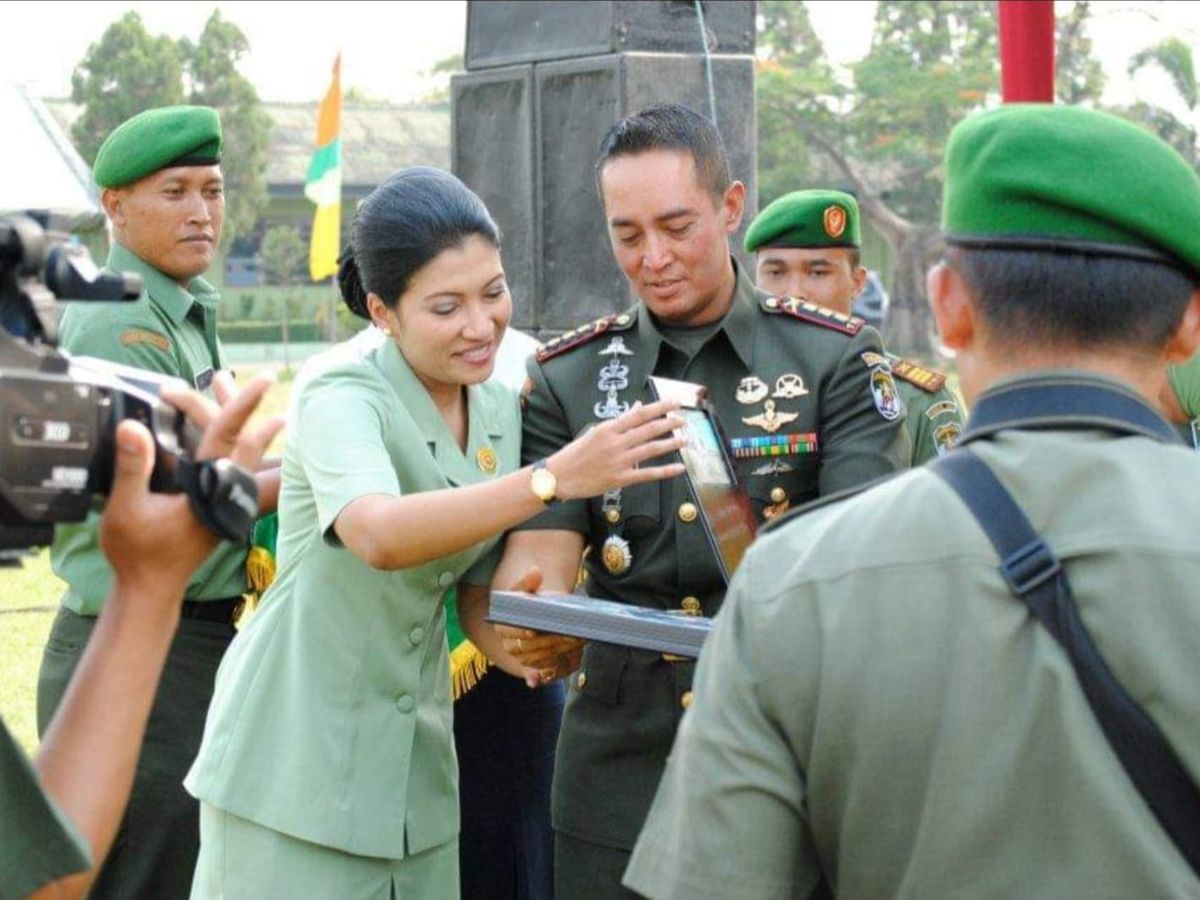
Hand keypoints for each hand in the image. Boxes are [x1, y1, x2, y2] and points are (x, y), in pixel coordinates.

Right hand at [100, 376, 283, 600]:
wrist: (152, 588)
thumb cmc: (138, 552)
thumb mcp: (126, 508)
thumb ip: (133, 467)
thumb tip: (133, 426)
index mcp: (206, 486)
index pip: (228, 435)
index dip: (244, 404)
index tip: (265, 382)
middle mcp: (223, 491)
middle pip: (245, 439)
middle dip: (250, 408)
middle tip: (265, 378)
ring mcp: (224, 500)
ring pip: (244, 455)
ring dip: (246, 426)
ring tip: (244, 398)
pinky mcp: (219, 507)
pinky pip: (235, 471)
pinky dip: (237, 448)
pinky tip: (232, 440)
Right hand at [497, 566, 585, 686]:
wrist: (540, 614)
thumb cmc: (533, 600)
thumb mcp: (529, 588)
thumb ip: (529, 580)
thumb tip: (535, 572)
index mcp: (503, 626)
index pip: (510, 632)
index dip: (521, 632)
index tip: (533, 630)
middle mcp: (510, 646)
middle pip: (528, 648)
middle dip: (550, 641)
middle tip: (569, 633)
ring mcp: (524, 659)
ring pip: (541, 659)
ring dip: (560, 650)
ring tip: (578, 639)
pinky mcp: (539, 668)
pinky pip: (548, 670)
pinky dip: (562, 665)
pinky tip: (573, 658)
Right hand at [548, 399, 686, 500]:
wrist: (560, 476)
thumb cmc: (576, 453)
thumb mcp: (595, 432)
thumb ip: (619, 422)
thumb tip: (637, 408)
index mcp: (609, 428)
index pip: (639, 414)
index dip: (659, 407)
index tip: (674, 403)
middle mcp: (616, 443)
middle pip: (649, 429)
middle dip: (669, 423)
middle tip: (683, 420)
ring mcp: (619, 461)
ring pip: (651, 449)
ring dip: (670, 443)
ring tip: (684, 440)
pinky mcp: (620, 478)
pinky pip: (647, 474)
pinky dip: (665, 471)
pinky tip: (678, 468)